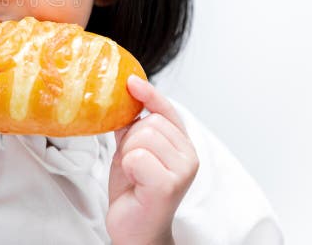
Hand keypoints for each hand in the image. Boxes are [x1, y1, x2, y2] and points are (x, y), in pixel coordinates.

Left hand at [106, 75, 198, 244]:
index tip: (131, 82)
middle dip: (129, 140)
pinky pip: (137, 157)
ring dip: (128, 155)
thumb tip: (123, 100)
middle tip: (133, 165)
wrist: (136, 231)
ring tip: (135, 175)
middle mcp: (188, 156)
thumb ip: (134, 129)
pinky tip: (136, 184)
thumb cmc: (135, 192)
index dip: (149, 95)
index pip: (166, 111)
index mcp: (181, 145)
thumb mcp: (132, 152)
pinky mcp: (169, 184)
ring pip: (141, 136)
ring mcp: (182, 170)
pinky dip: (129, 168)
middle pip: (148, 122)